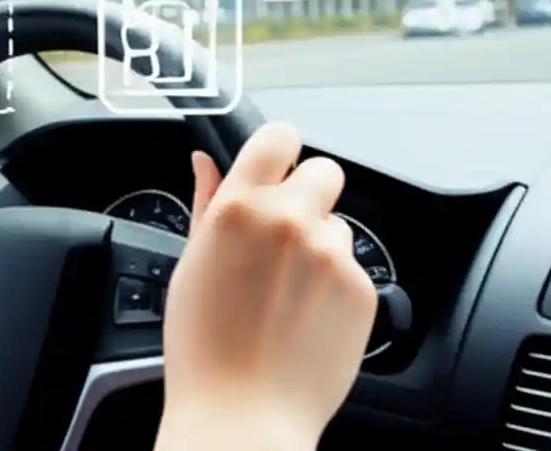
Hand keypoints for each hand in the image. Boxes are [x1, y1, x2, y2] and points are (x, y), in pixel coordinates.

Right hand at [157, 123, 376, 450]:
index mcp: (238, 208)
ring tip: (288, 294)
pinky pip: (352, 268)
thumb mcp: (190, 266)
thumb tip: (205, 162)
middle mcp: (289, 221)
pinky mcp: (361, 288)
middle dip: (308, 195)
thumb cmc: (204, 350)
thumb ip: (206, 203)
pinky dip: (334, 286)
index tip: (277, 166)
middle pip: (323, 171)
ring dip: (320, 247)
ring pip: (338, 225)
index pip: (278, 137)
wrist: (243, 414)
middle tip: (285, 236)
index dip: (280, 150)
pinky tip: (305, 317)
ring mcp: (330, 254)